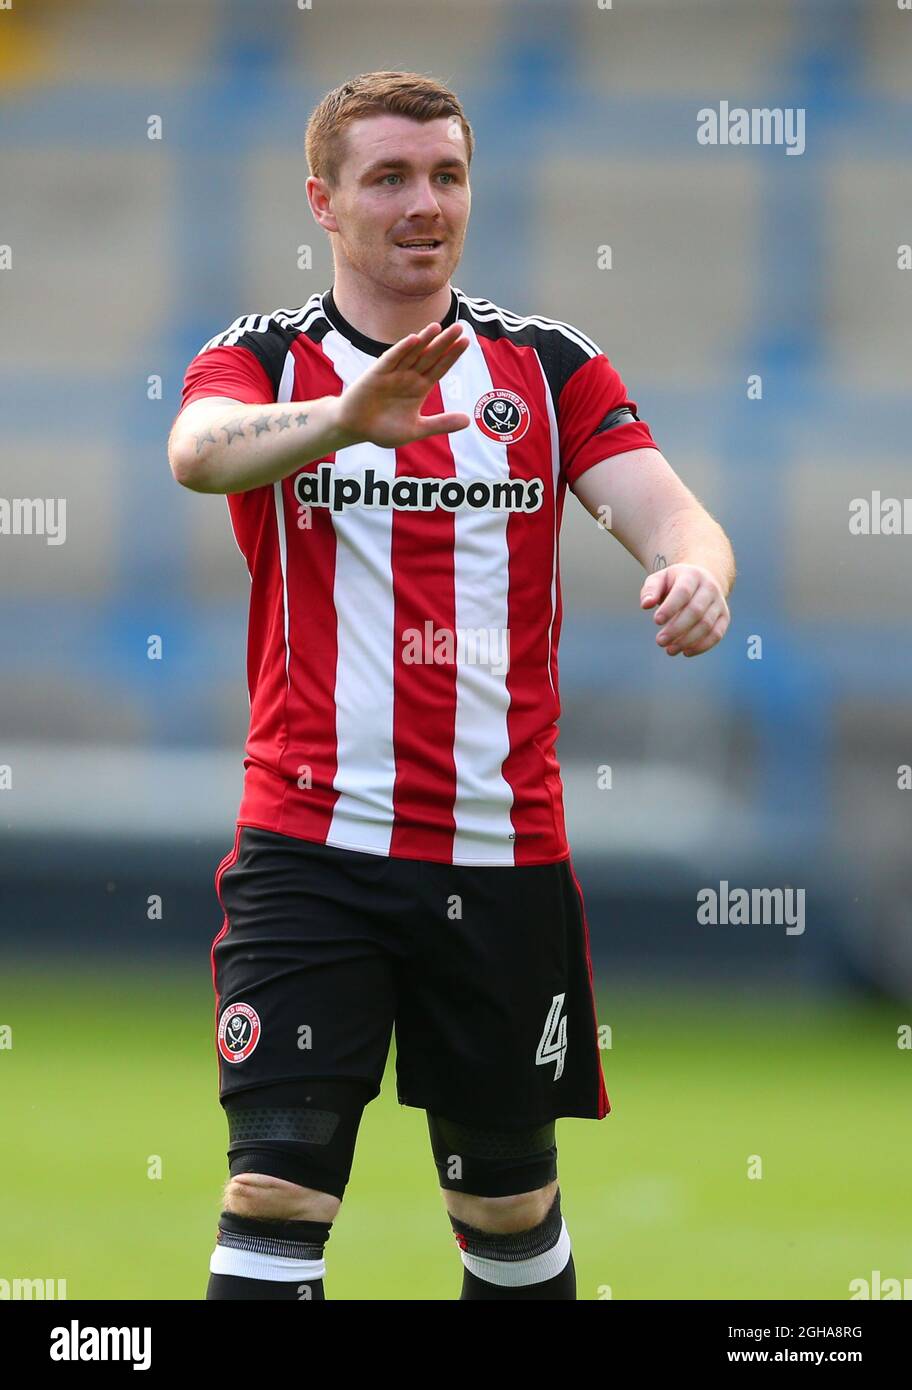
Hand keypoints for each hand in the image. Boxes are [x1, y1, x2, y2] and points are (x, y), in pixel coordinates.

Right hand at [333, 321, 470, 449]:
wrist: (354, 429)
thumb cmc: (383, 429)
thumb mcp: (416, 429)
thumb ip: (441, 424)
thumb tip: (469, 421)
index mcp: (419, 388)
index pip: (440, 368)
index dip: (452, 356)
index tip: (466, 341)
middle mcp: (408, 376)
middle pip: (430, 356)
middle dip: (444, 343)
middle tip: (460, 326)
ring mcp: (393, 373)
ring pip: (412, 353)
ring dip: (424, 340)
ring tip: (438, 326)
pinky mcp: (376, 373)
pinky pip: (391, 359)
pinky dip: (401, 349)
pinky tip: (414, 339)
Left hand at [639, 563, 729, 656]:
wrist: (702, 580)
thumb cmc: (674, 583)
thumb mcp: (659, 580)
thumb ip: (650, 590)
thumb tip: (646, 605)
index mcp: (692, 576)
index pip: (683, 592)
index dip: (670, 608)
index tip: (656, 621)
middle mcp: (709, 588)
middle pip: (696, 611)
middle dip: (676, 629)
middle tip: (660, 641)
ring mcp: (719, 603)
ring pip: (706, 625)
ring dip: (687, 641)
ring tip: (669, 650)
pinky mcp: (724, 617)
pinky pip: (717, 634)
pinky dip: (702, 646)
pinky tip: (685, 652)